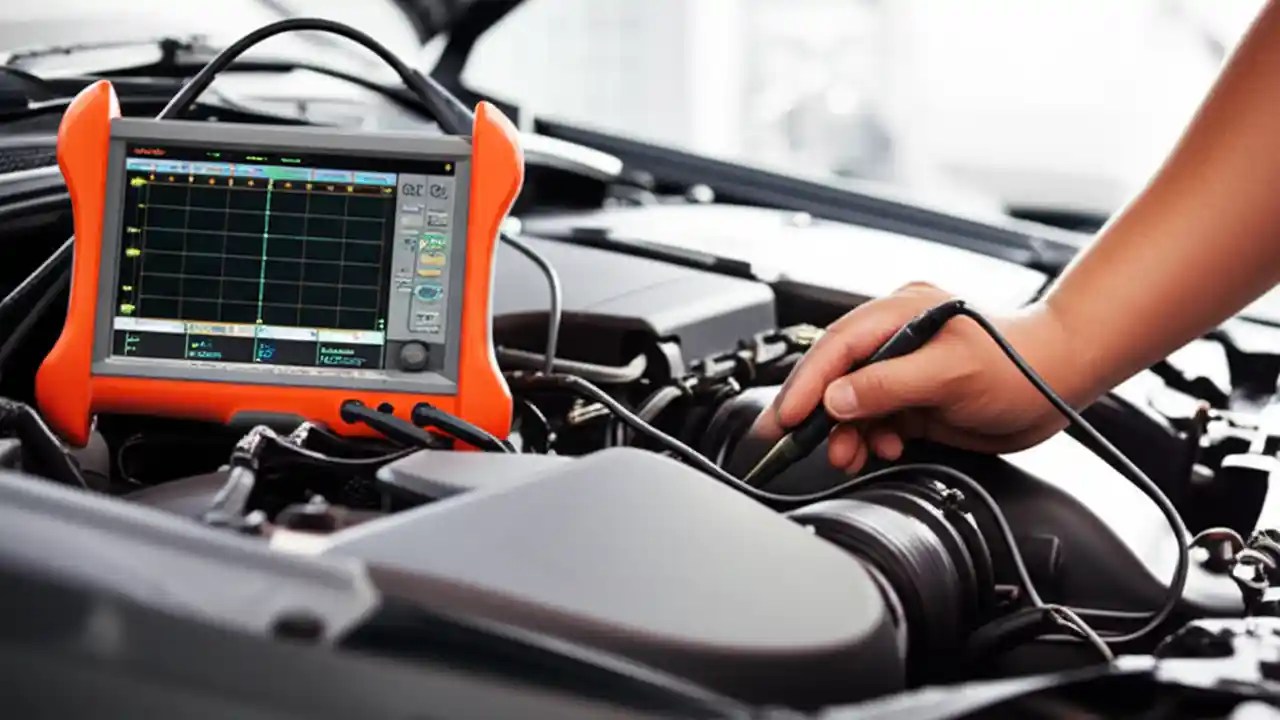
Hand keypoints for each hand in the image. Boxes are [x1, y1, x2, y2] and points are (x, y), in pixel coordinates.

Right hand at [752, 283, 1090, 472]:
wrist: (1062, 384)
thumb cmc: (1020, 365)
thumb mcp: (950, 374)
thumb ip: (889, 385)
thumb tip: (837, 399)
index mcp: (899, 313)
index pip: (836, 348)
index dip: (807, 383)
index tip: (787, 416)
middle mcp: (896, 336)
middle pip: (836, 374)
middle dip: (816, 412)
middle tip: (792, 441)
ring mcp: (904, 367)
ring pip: (853, 402)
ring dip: (845, 431)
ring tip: (847, 455)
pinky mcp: (914, 396)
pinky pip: (875, 418)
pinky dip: (869, 437)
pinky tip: (879, 448)